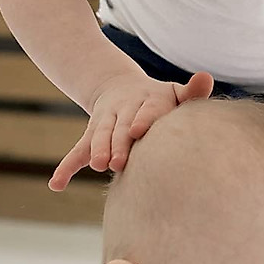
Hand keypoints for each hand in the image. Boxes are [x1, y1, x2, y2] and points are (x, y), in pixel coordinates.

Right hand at [49, 68, 214, 188]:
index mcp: (147, 100)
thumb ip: (192, 91)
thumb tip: (207, 78)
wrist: (121, 88)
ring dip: (96, 150)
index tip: (137, 130)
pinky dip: (66, 168)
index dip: (141, 119)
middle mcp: (123, 110)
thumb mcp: (174, 93)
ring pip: (99, 136)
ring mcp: (105, 123)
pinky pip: (77, 152)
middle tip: (116, 161)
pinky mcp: (92, 137)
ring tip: (97, 165)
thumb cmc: (160, 100)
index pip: (146, 110)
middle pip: (120, 126)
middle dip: (117, 142)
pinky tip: (56, 185)